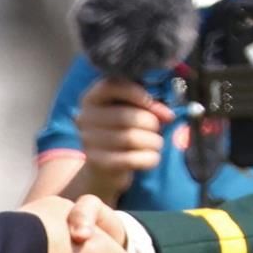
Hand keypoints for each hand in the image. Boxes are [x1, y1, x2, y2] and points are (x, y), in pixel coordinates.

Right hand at [75, 77, 173, 193]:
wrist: (104, 166)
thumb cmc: (122, 130)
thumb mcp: (132, 112)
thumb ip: (150, 107)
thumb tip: (168, 115)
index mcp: (92, 98)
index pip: (111, 87)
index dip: (135, 92)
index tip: (150, 101)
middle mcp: (85, 117)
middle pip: (125, 116)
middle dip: (150, 122)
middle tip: (157, 128)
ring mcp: (88, 141)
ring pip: (130, 138)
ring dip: (153, 142)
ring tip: (156, 143)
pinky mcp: (97, 162)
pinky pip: (130, 160)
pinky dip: (149, 158)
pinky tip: (153, 157)